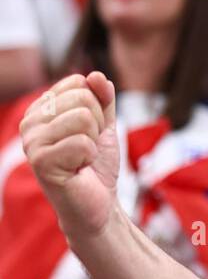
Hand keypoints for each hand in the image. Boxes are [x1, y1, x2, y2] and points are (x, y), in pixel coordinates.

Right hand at [19, 72, 120, 240]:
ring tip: (82, 158)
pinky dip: (89, 157)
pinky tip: (78, 169)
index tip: (90, 131)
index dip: (97, 108)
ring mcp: (31, 141)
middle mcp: (30, 122)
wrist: (99, 202)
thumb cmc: (97, 164)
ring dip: (93, 142)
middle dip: (97, 126)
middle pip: (82, 99)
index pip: (79, 83)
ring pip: (83, 118)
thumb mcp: (104, 124)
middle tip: (87, 148)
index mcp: (42, 109)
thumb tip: (96, 76)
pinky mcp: (39, 161)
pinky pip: (82, 143)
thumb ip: (103, 98)